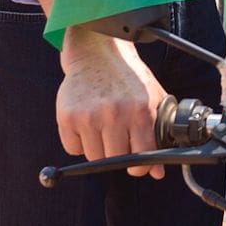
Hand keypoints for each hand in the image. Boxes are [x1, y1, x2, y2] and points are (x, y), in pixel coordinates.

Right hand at [57, 26, 168, 177]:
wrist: (97, 52)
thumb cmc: (127, 77)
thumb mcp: (152, 98)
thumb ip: (158, 134)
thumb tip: (158, 172)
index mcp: (140, 110)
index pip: (142, 156)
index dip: (141, 167)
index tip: (138, 165)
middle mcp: (115, 113)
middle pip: (116, 160)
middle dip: (119, 155)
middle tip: (118, 140)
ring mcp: (89, 115)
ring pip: (94, 157)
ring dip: (98, 149)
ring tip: (102, 127)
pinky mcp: (68, 116)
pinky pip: (73, 148)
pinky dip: (79, 142)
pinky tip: (86, 124)